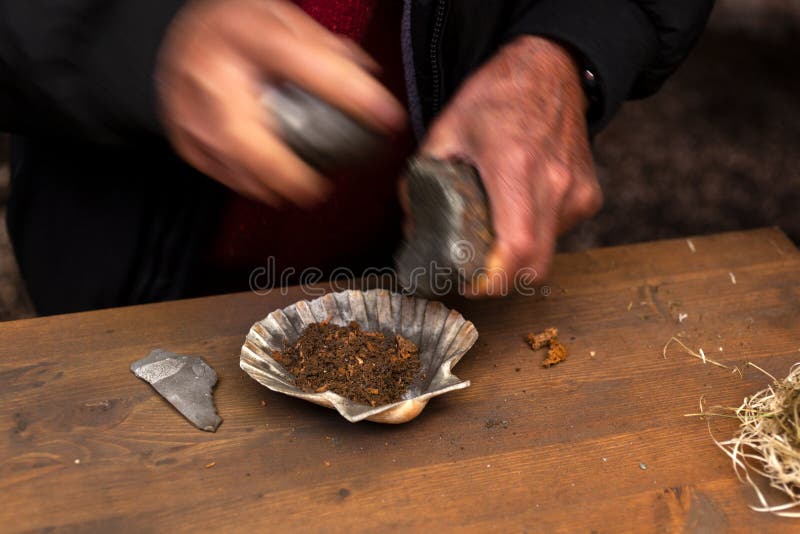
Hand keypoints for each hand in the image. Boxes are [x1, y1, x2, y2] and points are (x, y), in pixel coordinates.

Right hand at [157, 0, 405, 206]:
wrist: (182, 34)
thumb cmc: (238, 27)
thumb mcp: (284, 18)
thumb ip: (325, 49)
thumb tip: (368, 81)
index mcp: (244, 32)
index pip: (301, 62)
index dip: (347, 91)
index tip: (385, 115)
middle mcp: (208, 69)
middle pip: (242, 131)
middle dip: (284, 169)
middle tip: (318, 189)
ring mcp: (187, 106)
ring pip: (228, 159)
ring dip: (270, 183)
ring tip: (302, 190)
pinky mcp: (182, 135)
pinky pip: (217, 170)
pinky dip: (248, 183)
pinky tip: (269, 185)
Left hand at [420, 36, 601, 294]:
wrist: (551, 69)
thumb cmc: (499, 95)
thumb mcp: (447, 129)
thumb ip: (423, 178)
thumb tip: (412, 226)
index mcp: (515, 166)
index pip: (518, 246)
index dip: (494, 279)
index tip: (470, 283)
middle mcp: (554, 183)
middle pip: (535, 266)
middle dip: (502, 279)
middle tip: (475, 271)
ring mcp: (577, 191)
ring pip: (548, 253)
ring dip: (519, 254)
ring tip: (496, 226)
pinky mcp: (589, 195)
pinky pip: (560, 234)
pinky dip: (537, 234)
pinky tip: (519, 208)